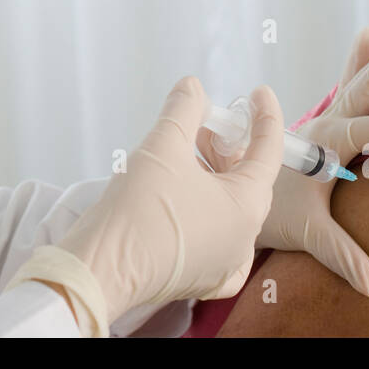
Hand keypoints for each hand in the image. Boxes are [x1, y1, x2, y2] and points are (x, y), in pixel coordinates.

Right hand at [25, 77, 284, 330]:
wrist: (100, 269)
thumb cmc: (138, 208)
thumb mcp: (164, 145)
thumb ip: (184, 109)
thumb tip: (192, 88)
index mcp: (247, 207)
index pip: (269, 152)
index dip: (265, 116)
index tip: (259, 93)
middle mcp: (243, 240)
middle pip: (248, 180)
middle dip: (229, 146)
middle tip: (206, 122)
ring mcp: (223, 264)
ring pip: (230, 208)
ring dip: (214, 175)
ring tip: (185, 151)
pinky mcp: (200, 280)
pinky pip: (216, 240)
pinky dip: (207, 212)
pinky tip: (188, 197)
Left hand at [252, 21, 368, 294]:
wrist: (231, 201)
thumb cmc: (268, 215)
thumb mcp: (305, 233)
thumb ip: (340, 252)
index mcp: (324, 140)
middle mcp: (326, 120)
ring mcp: (326, 116)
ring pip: (366, 76)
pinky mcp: (326, 121)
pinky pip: (346, 83)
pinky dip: (359, 59)